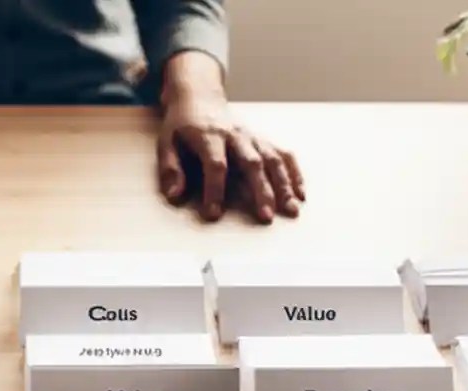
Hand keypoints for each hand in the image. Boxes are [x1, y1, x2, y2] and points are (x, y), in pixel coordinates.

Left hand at [157, 91, 304, 223]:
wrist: (200, 98)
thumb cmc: (181, 126)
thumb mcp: (166, 143)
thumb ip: (171, 169)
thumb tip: (174, 196)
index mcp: (209, 136)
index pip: (215, 164)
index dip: (215, 189)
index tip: (213, 214)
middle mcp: (235, 136)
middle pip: (252, 162)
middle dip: (261, 190)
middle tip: (266, 216)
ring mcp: (252, 137)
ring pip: (272, 159)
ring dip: (284, 185)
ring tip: (292, 210)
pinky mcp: (262, 140)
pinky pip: (283, 154)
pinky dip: (294, 174)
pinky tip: (301, 194)